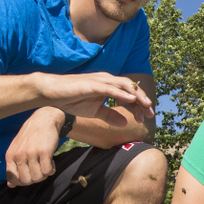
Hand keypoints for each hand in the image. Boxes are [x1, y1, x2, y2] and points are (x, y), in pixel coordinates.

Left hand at [4, 107, 62, 186]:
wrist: (44, 119)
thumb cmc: (31, 136)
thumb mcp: (17, 149)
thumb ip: (13, 166)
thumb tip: (10, 185)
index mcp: (10, 155)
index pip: (13, 179)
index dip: (22, 182)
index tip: (29, 175)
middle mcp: (19, 155)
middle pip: (26, 181)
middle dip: (34, 179)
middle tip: (39, 170)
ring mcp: (31, 153)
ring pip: (38, 177)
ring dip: (44, 174)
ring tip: (45, 165)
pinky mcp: (44, 152)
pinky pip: (48, 171)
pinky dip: (51, 170)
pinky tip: (51, 161)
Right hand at [37, 72, 153, 123]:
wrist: (52, 93)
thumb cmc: (72, 99)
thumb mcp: (95, 111)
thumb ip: (110, 115)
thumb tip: (125, 123)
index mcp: (108, 85)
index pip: (129, 93)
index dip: (139, 104)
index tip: (146, 117)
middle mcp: (107, 80)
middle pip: (130, 88)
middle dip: (142, 100)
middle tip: (151, 113)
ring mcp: (100, 81)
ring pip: (124, 85)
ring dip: (136, 95)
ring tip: (146, 105)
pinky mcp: (92, 84)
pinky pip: (110, 88)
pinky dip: (121, 93)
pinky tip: (130, 100)